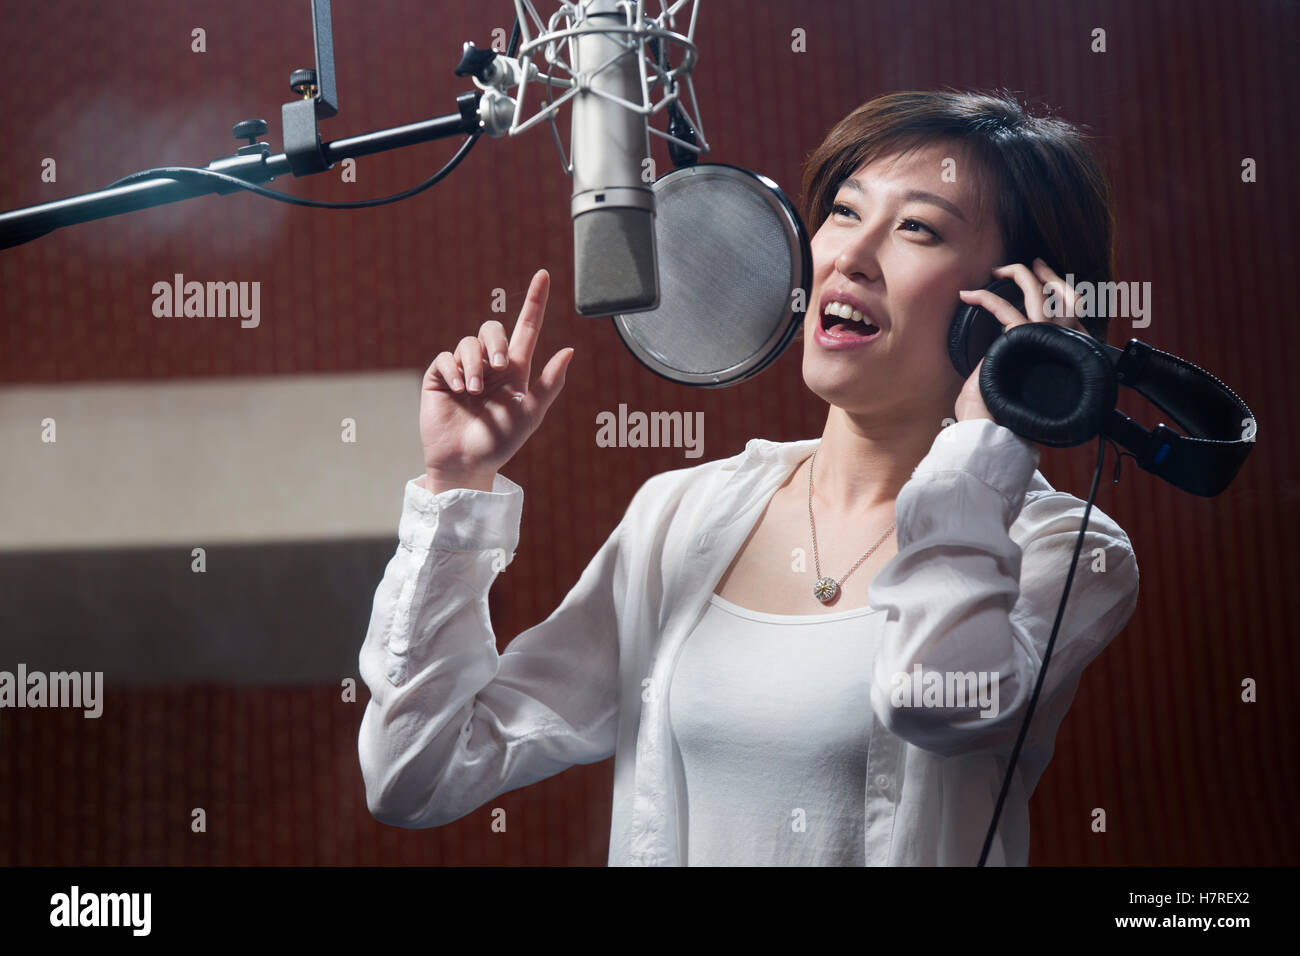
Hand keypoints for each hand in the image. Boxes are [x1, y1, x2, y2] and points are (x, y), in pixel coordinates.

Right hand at [419, 269, 574, 490]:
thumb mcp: (530, 414)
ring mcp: (464, 370)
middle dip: (494, 341)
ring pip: (468, 343)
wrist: (466, 463)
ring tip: (474, 391)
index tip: (544, 275)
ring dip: (474, 364)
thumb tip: (569, 350)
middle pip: (492, 328)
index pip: (527, 329)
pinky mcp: (440, 377)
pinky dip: (455, 370)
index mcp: (515, 371)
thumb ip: (549, 383)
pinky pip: (446, 358)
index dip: (535, 301)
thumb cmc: (500, 442)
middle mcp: (489, 365)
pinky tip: (460, 389)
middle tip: (498, 366)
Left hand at [953, 257, 1089, 423]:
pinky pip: (1004, 310)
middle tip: (1030, 265)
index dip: (1063, 291)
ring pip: (1037, 293)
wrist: (1014, 430)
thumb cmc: (1021, 414)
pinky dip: (985, 298)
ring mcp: (1045, 338)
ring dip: (1017, 275)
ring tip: (998, 271)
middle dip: (1044, 274)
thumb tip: (1020, 354)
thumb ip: (1034, 364)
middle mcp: (1063, 340)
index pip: (1075, 310)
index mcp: (1071, 349)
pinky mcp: (1022, 340)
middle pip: (1062, 295)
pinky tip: (971, 295)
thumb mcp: (1033, 384)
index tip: (1049, 279)